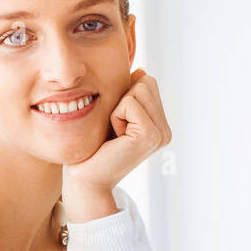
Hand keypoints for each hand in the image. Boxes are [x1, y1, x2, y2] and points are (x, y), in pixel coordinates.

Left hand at [62, 68, 171, 209]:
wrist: (85, 178)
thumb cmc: (94, 147)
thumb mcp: (114, 114)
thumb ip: (130, 94)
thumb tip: (142, 71)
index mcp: (160, 125)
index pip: (148, 82)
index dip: (124, 96)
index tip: (117, 124)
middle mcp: (165, 131)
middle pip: (147, 82)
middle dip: (123, 99)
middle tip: (115, 129)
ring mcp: (160, 134)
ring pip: (139, 89)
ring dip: (118, 108)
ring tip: (115, 134)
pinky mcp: (150, 136)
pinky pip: (130, 103)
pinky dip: (116, 116)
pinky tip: (115, 138)